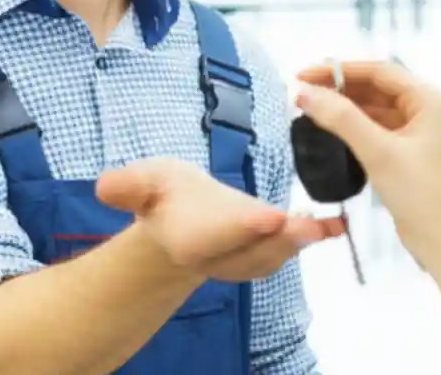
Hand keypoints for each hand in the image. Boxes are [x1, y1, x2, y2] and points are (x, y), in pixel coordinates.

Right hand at [97, 158, 344, 281]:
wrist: (175, 227)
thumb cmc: (162, 198)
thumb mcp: (143, 183)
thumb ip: (129, 187)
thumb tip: (104, 186)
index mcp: (192, 238)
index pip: (219, 235)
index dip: (243, 228)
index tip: (268, 217)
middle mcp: (222, 254)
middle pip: (255, 250)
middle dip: (283, 240)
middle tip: (310, 226)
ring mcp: (246, 257)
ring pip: (277, 254)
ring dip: (303, 242)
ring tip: (329, 226)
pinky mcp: (265, 251)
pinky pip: (290, 247)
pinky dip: (314, 239)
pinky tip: (337, 225)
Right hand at [295, 61, 440, 268]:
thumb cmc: (419, 193)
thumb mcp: (379, 152)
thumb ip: (341, 118)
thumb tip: (304, 92)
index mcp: (427, 99)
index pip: (378, 71)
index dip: (339, 69)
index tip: (304, 75)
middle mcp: (424, 108)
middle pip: (375, 86)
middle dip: (338, 87)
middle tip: (301, 92)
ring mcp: (414, 130)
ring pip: (372, 107)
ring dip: (343, 106)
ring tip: (308, 107)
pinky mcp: (404, 150)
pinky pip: (373, 127)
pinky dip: (350, 125)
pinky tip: (327, 128)